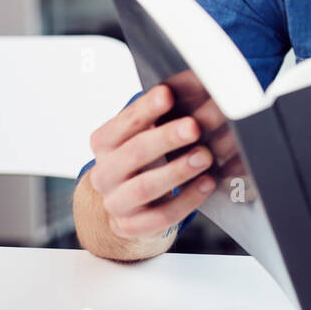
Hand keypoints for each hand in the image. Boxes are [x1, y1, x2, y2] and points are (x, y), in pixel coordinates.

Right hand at [87, 83, 216, 240]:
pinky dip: (186, 200)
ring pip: (143, 188)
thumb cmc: (145, 158)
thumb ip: (161, 112)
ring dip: (176, 171)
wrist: (130, 204)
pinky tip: (207, 183)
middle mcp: (103, 174)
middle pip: (131, 155)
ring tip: (204, 156)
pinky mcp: (132, 227)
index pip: (120, 125)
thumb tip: (194, 82)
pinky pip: (160, 217)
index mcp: (104, 144)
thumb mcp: (147, 132)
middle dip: (164, 139)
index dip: (144, 110)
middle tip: (193, 126)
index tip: (167, 94)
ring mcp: (116, 203)